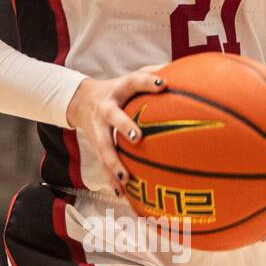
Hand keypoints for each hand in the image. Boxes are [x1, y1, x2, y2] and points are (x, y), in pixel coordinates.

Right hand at [65, 63, 168, 194]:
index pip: (134, 82)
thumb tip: (185, 70)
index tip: (164, 85)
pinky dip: (112, 180)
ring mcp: (98, 129)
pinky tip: (123, 195)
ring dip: (113, 162)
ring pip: (103, 147)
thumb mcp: (130, 78)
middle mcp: (106, 109)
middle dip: (124, 126)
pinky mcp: (95, 145)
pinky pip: (102, 165)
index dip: (148, 82)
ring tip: (125, 177)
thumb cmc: (117, 90)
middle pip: (113, 117)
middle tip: (137, 138)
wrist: (80, 101)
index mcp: (119, 90)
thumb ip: (153, 74)